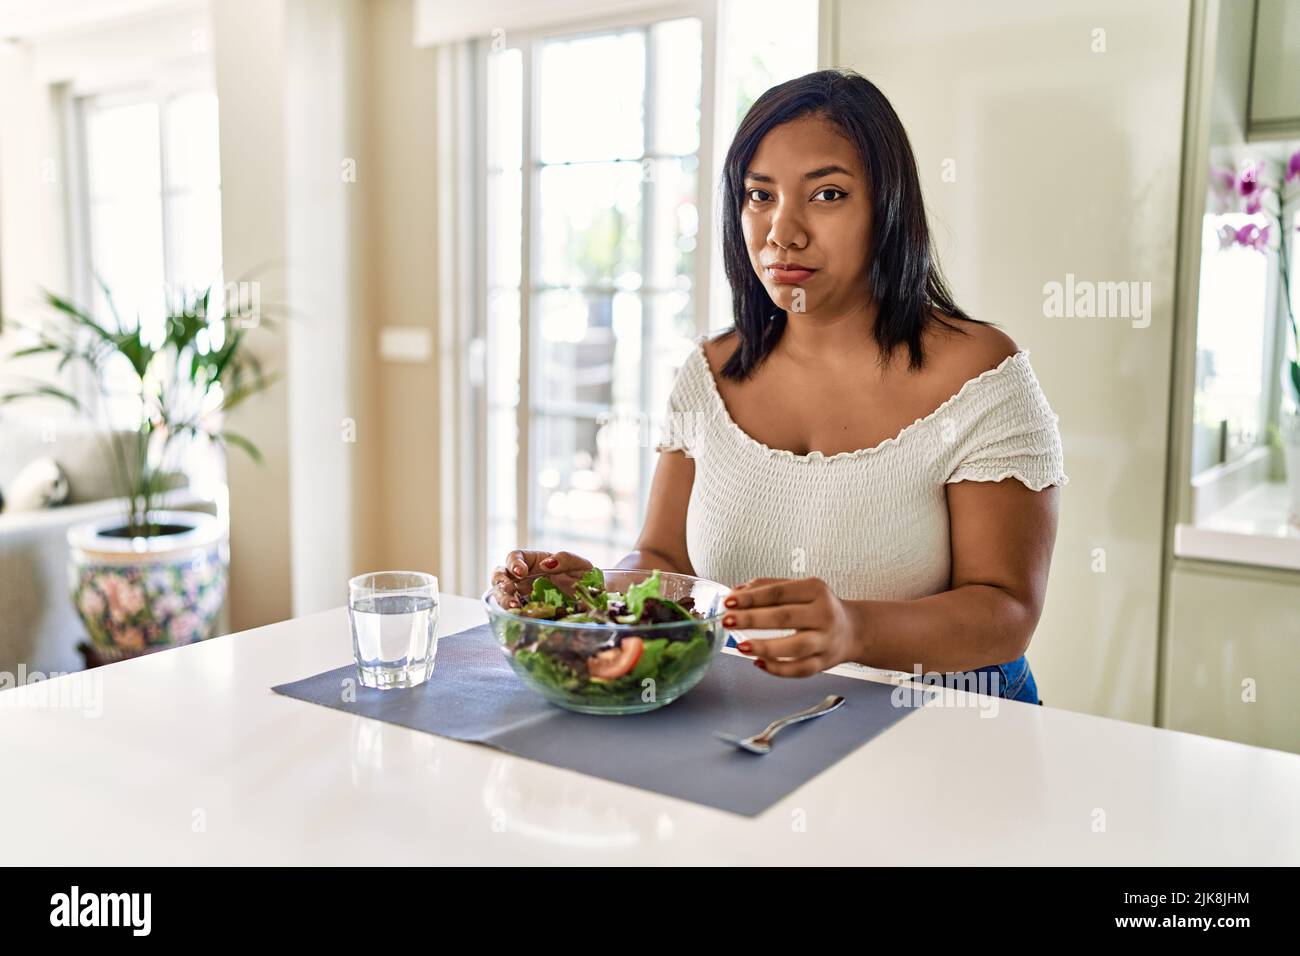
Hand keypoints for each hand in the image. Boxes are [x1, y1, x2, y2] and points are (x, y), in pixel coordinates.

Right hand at [490, 549, 593, 608]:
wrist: (591, 599)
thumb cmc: (583, 577)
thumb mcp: (580, 565)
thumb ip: (566, 559)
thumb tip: (546, 564)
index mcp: (533, 561)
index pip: (515, 556)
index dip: (513, 563)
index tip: (521, 572)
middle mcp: (522, 577)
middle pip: (500, 575)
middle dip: (500, 581)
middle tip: (509, 589)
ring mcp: (521, 594)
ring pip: (501, 594)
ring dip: (503, 599)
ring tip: (514, 607)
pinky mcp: (525, 610)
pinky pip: (513, 611)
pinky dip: (512, 614)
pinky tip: (520, 616)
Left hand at [721, 576, 861, 676]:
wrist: (853, 630)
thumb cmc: (819, 607)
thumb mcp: (800, 589)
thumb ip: (769, 587)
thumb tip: (736, 592)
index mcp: (816, 590)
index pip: (779, 592)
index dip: (752, 597)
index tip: (729, 601)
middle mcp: (824, 614)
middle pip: (785, 617)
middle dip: (752, 619)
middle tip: (727, 620)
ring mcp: (826, 640)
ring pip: (794, 646)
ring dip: (764, 646)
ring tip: (740, 646)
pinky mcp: (824, 663)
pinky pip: (800, 669)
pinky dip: (778, 669)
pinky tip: (758, 663)